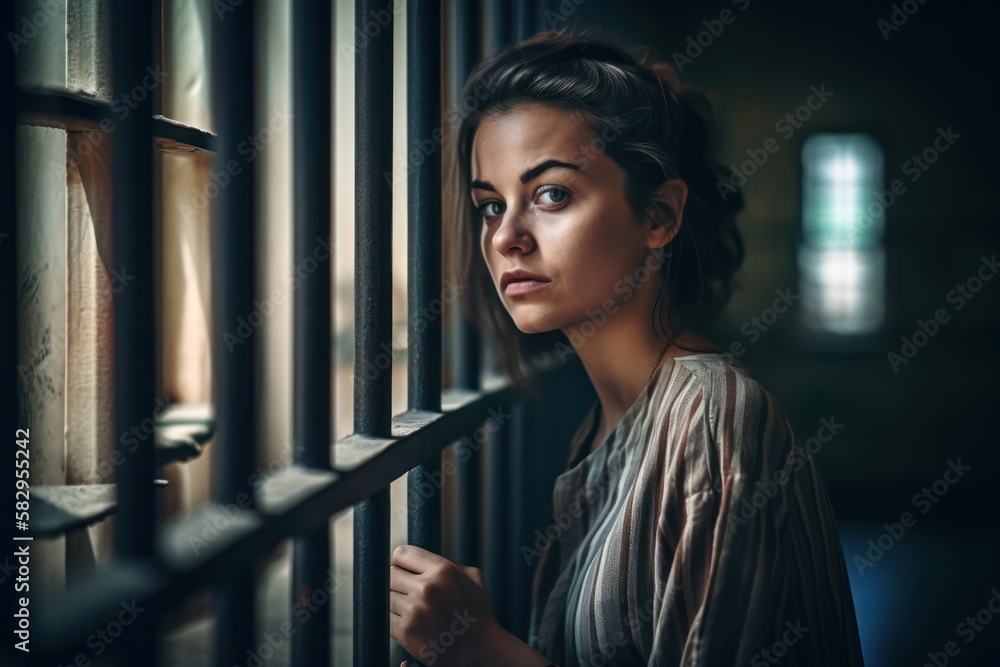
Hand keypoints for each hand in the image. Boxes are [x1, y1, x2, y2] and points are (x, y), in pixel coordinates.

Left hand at [389, 544, 499, 666]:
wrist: (480, 651)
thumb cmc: (477, 612)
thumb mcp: (472, 577)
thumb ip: (447, 563)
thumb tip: (420, 560)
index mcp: (443, 570)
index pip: (401, 554)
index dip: (402, 563)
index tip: (406, 571)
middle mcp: (427, 588)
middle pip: (390, 574)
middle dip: (398, 583)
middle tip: (409, 593)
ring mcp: (415, 611)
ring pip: (385, 596)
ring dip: (396, 602)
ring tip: (413, 610)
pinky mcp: (406, 632)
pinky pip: (385, 617)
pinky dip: (394, 619)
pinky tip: (410, 622)